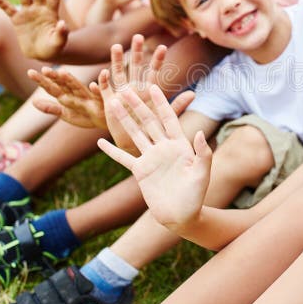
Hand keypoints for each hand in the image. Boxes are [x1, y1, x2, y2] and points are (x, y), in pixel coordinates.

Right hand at [0, 0, 67, 59]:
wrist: (40, 53)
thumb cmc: (53, 47)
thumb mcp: (59, 42)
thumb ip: (62, 33)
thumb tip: (63, 24)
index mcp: (52, 12)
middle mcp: (40, 9)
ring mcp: (28, 12)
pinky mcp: (17, 19)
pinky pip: (7, 8)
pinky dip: (0, 2)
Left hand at [27, 66, 105, 128]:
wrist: (107, 121)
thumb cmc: (86, 116)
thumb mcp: (66, 114)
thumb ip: (51, 108)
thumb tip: (33, 102)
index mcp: (69, 97)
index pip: (53, 88)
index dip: (42, 81)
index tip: (30, 72)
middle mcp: (78, 94)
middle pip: (64, 84)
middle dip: (55, 77)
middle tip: (44, 70)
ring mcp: (90, 98)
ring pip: (79, 88)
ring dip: (72, 81)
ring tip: (63, 73)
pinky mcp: (102, 103)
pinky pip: (99, 96)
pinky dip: (98, 89)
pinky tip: (93, 86)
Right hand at [98, 36, 167, 147]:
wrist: (138, 145)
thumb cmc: (154, 130)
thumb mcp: (166, 118)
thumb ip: (178, 106)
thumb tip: (194, 94)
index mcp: (148, 90)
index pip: (153, 71)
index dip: (157, 59)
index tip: (162, 47)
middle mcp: (134, 89)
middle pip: (134, 66)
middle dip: (136, 51)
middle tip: (138, 36)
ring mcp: (121, 94)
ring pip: (117, 74)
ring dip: (116, 61)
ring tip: (115, 46)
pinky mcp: (109, 103)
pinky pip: (104, 91)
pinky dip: (103, 83)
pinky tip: (103, 74)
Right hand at [98, 84, 209, 228]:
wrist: (182, 216)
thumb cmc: (196, 196)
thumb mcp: (202, 174)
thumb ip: (203, 153)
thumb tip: (200, 132)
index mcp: (180, 144)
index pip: (169, 119)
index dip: (161, 103)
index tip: (152, 87)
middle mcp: (164, 147)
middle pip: (148, 122)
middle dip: (138, 106)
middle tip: (126, 89)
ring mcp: (151, 158)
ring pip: (134, 134)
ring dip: (124, 120)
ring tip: (112, 105)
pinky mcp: (141, 171)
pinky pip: (123, 158)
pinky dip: (111, 151)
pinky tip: (100, 142)